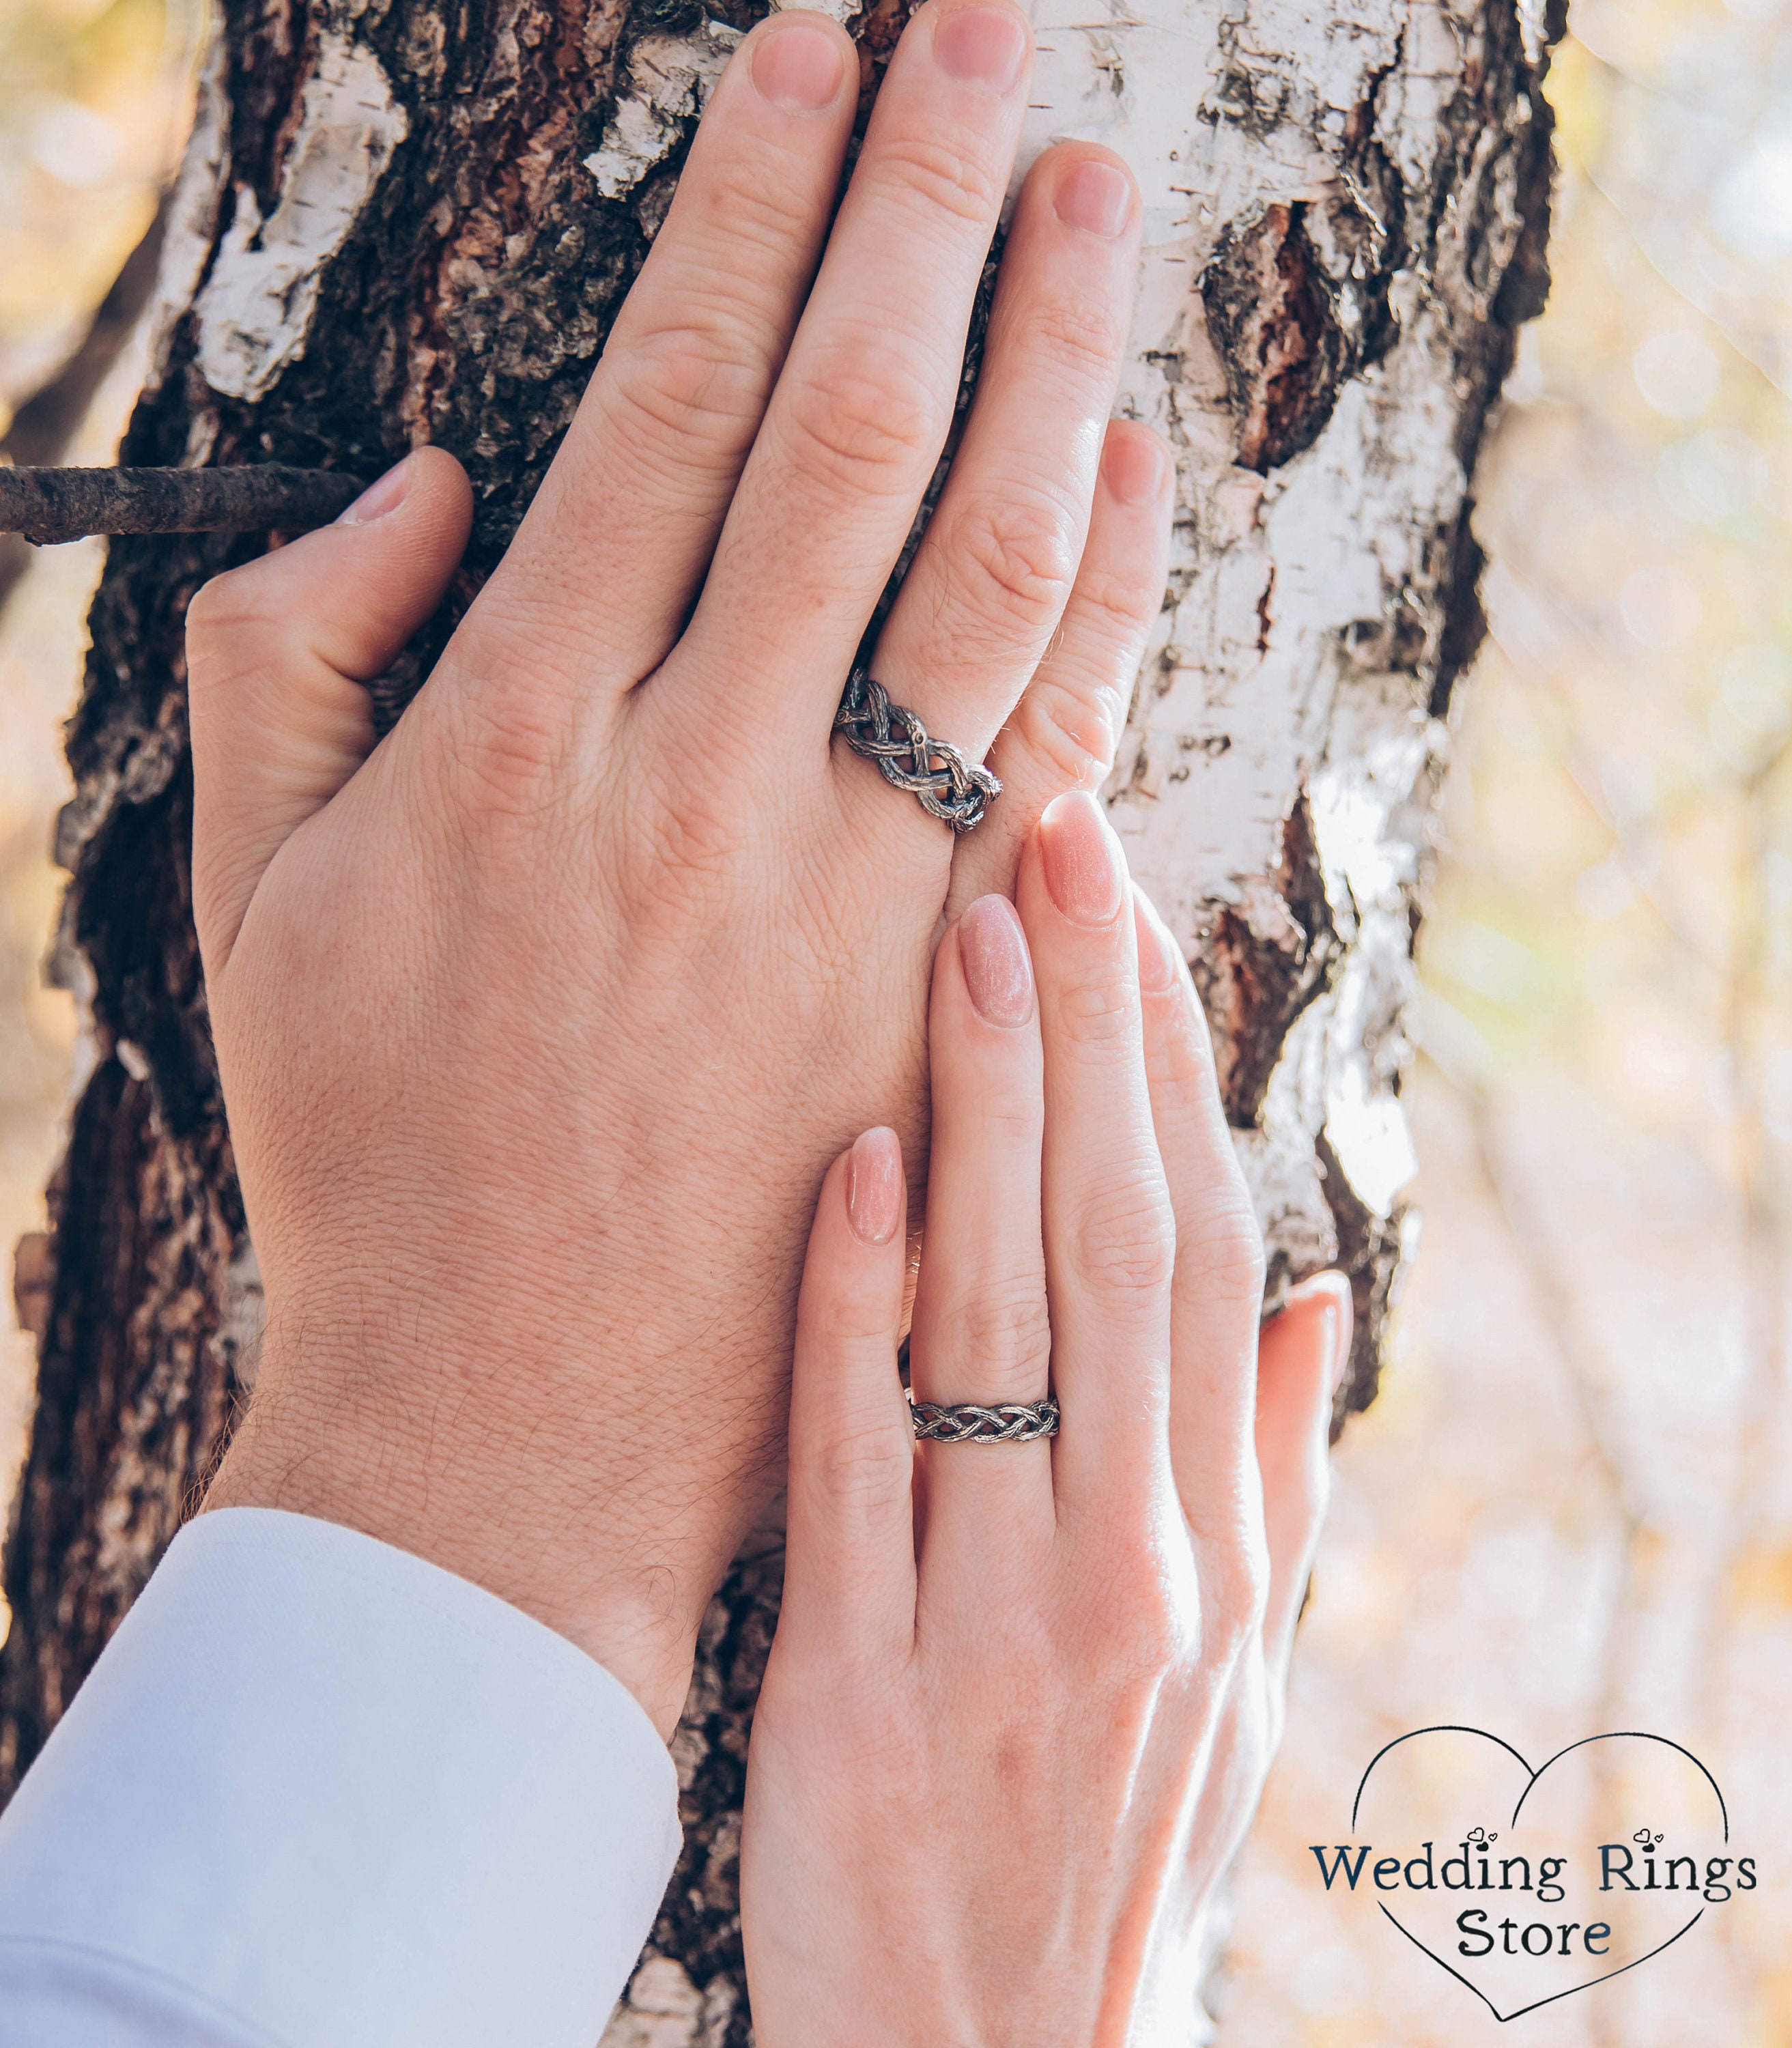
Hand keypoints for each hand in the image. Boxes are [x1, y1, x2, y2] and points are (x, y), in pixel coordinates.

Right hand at [186, 1, 1173, 1732]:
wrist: (510, 1430)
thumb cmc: (372, 1161)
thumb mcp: (249, 907)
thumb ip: (295, 666)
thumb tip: (425, 488)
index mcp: (512, 748)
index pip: (658, 411)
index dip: (746, 215)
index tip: (811, 62)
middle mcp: (691, 795)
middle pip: (841, 440)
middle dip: (921, 211)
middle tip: (992, 37)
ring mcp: (839, 900)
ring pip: (978, 574)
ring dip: (1050, 357)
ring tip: (1092, 190)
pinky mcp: (937, 992)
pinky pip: (1043, 756)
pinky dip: (1104, 598)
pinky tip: (1136, 457)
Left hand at [740, 792, 1349, 2041]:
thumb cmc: (1100, 1849)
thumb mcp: (1234, 1690)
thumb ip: (1271, 1488)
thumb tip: (1307, 1296)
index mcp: (1212, 1546)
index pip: (1199, 1253)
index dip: (1167, 1069)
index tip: (1125, 908)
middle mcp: (1131, 1565)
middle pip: (1117, 1247)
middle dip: (1091, 1031)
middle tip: (1052, 838)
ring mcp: (999, 1629)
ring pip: (1007, 1324)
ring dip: (995, 1115)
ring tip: (971, 929)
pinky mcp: (857, 1702)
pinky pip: (859, 1470)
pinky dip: (859, 1311)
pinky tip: (857, 1160)